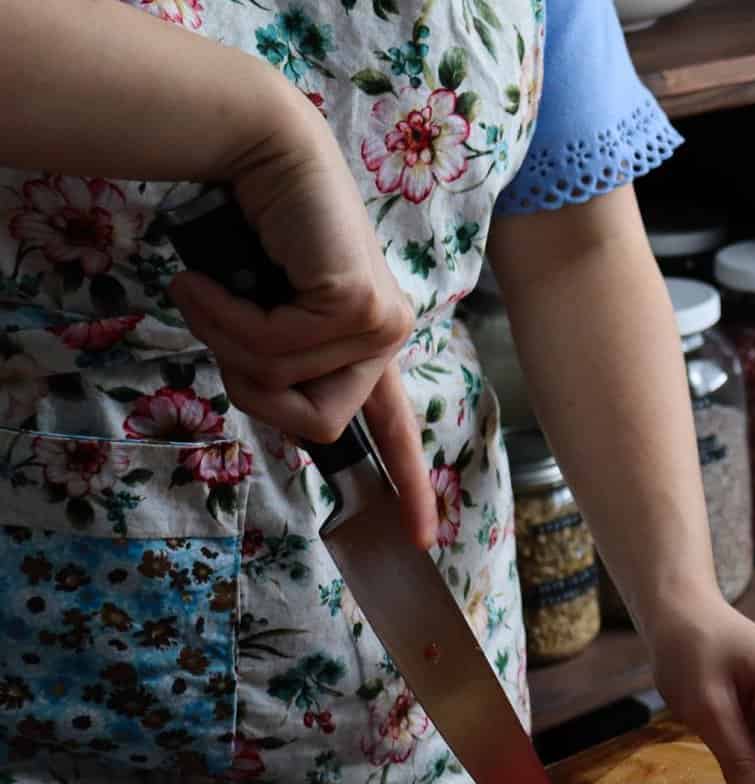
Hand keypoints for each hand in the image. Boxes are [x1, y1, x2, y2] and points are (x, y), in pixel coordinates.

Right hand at [168, 82, 432, 546]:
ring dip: (227, 342)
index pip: (394, 430)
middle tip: (225, 321)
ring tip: (217, 288)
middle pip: (314, 425)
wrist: (260, 154)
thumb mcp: (264, 318)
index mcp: (368, 349)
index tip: (421, 540)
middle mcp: (384, 341)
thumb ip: (278, 368)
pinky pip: (275, 352)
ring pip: (285, 391)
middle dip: (252, 387)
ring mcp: (380, 325)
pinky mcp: (360, 307)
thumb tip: (277, 408)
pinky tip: (215, 278)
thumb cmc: (254, 233)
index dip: (408, 486)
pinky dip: (226, 318)